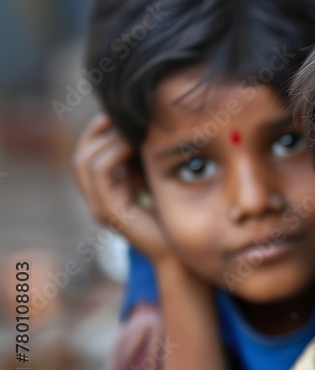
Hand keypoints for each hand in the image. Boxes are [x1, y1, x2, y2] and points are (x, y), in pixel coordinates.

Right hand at [73, 114, 171, 262]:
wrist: (179, 254)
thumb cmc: (172, 218)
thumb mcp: (153, 183)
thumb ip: (140, 163)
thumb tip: (140, 130)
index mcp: (105, 194)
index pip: (85, 157)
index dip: (96, 133)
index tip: (117, 116)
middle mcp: (96, 202)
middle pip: (80, 157)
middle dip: (98, 133)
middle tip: (122, 119)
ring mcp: (100, 208)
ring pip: (85, 162)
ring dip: (107, 140)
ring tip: (131, 132)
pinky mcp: (111, 212)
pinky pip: (101, 173)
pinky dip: (115, 152)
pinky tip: (134, 146)